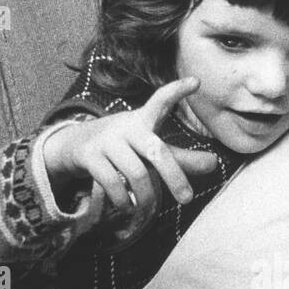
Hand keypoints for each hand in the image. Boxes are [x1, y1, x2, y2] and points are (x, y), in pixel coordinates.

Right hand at [42, 76, 220, 221]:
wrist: (73, 145)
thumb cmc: (123, 147)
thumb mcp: (150, 149)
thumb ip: (180, 158)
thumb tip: (214, 165)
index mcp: (143, 121)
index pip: (160, 101)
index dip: (177, 91)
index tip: (196, 82)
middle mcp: (126, 127)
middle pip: (157, 151)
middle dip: (175, 177)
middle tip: (187, 199)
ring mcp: (107, 141)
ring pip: (136, 173)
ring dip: (146, 196)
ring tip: (149, 206)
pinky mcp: (90, 156)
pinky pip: (113, 183)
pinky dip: (123, 200)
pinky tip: (127, 206)